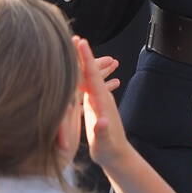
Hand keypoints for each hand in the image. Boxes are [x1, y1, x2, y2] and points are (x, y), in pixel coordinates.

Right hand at [75, 36, 183, 192]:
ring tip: (74, 45)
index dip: (87, 59)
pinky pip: (86, 84)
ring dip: (82, 61)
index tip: (81, 42)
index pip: (92, 76)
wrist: (118, 156)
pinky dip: (80, 73)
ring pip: (88, 76)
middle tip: (73, 36)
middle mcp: (100, 97)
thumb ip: (103, 132)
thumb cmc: (109, 152)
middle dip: (82, 54)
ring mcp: (98, 100)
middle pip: (90, 71)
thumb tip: (101, 121)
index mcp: (101, 102)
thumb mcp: (104, 144)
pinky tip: (74, 67)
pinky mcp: (94, 104)